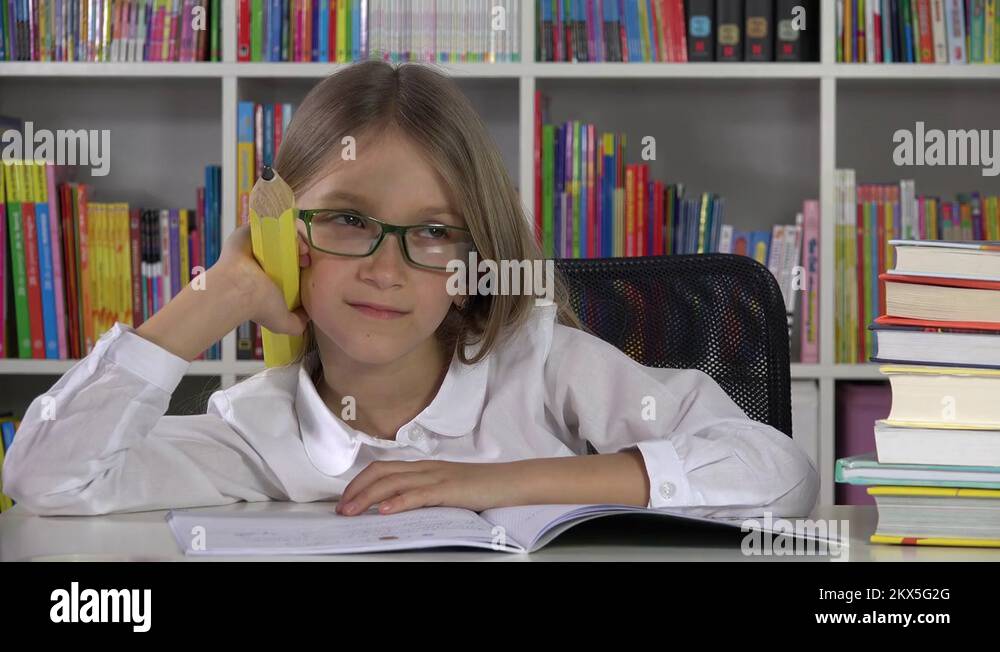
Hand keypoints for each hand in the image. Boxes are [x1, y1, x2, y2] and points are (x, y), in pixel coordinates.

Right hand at [212, 222, 311, 336]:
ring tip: (301, 250)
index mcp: (269, 277)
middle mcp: (263, 261)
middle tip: (305, 258)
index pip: (290, 264)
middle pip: (287, 247)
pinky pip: (267, 222)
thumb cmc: (259, 305)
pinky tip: (292, 236)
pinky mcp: (248, 232)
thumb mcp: (282, 321)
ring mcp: (255, 245)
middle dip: (300, 250)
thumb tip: (306, 319)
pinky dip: (281, 225)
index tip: (308, 266)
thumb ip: (296, 323)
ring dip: (295, 239)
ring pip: (280, 234)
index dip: (303, 263)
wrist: (240, 289)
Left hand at [336, 460, 519, 515]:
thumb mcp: (444, 485)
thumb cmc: (479, 486)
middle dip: (356, 490)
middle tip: (341, 509)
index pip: (382, 468)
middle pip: (381, 472)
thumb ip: (422, 490)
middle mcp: (425, 468)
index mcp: (422, 467)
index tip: (346, 499)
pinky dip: (398, 502)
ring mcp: (436, 477)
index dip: (360, 482)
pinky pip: (418, 495)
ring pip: (393, 482)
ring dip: (368, 498)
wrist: (508, 481)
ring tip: (352, 512)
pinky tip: (384, 511)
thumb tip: (396, 503)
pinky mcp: (448, 490)